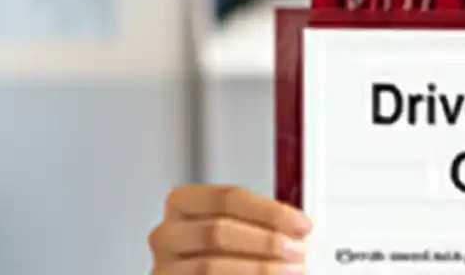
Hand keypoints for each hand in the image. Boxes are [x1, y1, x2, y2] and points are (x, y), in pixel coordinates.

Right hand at [149, 185, 312, 273]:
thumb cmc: (225, 254)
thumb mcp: (240, 231)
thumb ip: (262, 225)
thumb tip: (300, 231)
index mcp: (183, 203)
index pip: (228, 198)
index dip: (269, 211)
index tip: (301, 224)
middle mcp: (166, 234)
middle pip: (218, 231)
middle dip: (265, 242)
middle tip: (297, 250)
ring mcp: (163, 266)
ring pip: (210, 266)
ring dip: (258, 269)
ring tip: (290, 271)